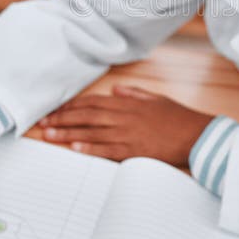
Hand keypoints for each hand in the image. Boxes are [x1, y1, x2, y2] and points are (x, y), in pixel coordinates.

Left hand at [39, 84, 213, 166]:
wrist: (195, 135)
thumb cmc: (177, 117)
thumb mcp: (155, 98)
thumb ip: (133, 93)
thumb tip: (115, 88)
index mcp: (129, 103)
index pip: (94, 102)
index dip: (72, 106)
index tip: (56, 110)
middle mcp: (125, 116)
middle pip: (87, 116)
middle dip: (63, 119)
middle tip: (43, 123)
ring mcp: (128, 134)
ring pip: (92, 132)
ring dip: (68, 133)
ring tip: (49, 136)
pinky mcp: (133, 150)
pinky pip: (107, 149)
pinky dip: (90, 148)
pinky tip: (74, 148)